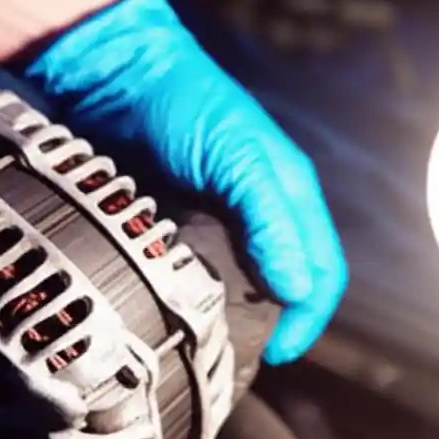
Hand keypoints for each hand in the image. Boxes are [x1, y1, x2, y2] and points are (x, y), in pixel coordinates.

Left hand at [25, 0, 347, 363]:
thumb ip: (270, 219)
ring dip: (231, 318)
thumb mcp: (239, 157)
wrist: (118, 80)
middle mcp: (261, 214)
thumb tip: (294, 289)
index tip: (279, 353)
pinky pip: (197, 277)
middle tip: (241, 358)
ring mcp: (219, 223)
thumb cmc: (187, 106)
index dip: (307, 317)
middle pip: (284, 288)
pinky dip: (193, 300)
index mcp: (289, 196)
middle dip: (272, 325)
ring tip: (209, 346)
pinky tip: (176, 315)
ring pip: (240, 288)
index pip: (320, 272)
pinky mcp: (178, 227)